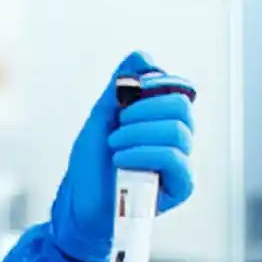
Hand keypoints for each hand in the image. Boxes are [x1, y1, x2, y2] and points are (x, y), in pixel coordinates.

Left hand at [49, 52, 195, 261]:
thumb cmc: (90, 165)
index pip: (178, 88)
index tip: (128, 93)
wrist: (80, 205)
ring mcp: (179, 162)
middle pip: (182, 106)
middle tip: (117, 123)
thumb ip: (120, 88)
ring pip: (178, 131)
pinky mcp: (178, 187)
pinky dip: (144, 153)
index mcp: (161, 119)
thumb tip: (142, 56)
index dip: (157, 83)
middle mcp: (176, 138)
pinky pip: (176, 160)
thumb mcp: (100, 119)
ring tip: (113, 146)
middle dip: (144, 108)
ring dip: (138, 133)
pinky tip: (120, 158)